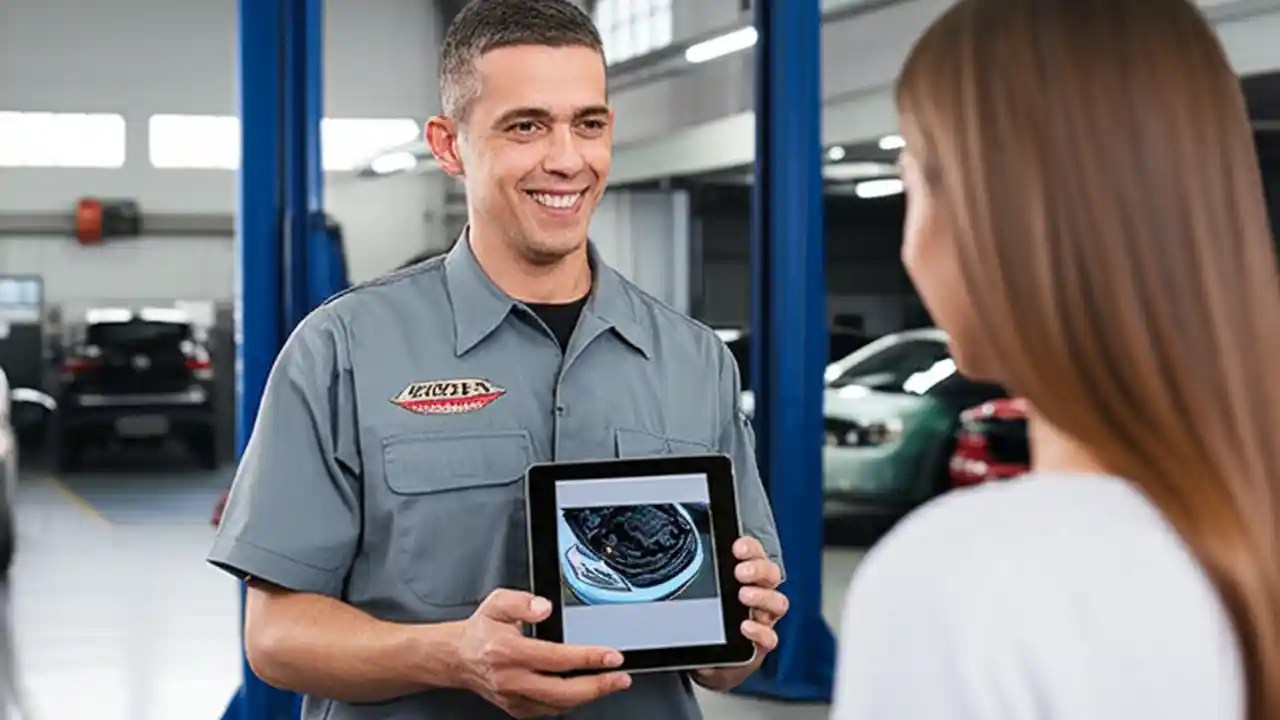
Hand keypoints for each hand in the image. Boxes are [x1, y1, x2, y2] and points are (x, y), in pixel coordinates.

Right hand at [454, 589, 631, 717]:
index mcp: (508, 652)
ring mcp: (514, 698)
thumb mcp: (498, 602)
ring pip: (558, 705)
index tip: (612, 656)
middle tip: (621, 678)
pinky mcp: (516, 709)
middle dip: (598, 687)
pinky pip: (549, 711)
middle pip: (562, 692)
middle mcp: (512, 679)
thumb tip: (545, 608)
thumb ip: (523, 601)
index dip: (589, 658)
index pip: (557, 659)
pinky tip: (583, 692)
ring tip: (609, 684)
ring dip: (588, 696)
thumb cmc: (481, 631)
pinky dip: (570, 702)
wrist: (458, 658)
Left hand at [694, 537, 787, 690]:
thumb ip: (696, 583)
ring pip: (778, 602)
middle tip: (740, 572)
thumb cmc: (711, 624)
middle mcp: (760, 596)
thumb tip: (676, 567)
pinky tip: (746, 628)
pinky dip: (760, 631)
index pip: (756, 555)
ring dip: (762, 596)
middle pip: (771, 575)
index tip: (737, 548)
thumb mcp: (703, 600)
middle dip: (758, 569)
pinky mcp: (762, 644)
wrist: (713, 662)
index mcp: (747, 579)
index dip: (751, 548)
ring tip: (744, 596)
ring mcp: (764, 620)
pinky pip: (770, 637)